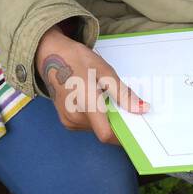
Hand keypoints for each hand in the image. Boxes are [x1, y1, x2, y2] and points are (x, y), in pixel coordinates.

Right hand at [33, 23, 147, 143]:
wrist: (50, 56)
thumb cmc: (77, 60)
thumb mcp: (105, 72)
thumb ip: (123, 94)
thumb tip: (142, 109)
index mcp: (86, 103)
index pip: (106, 134)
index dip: (123, 137)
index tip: (135, 130)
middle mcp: (75, 116)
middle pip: (103, 131)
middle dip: (115, 121)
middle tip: (118, 102)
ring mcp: (68, 120)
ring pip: (96, 129)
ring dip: (104, 119)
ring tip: (102, 97)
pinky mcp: (65, 120)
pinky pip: (86, 126)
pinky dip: (94, 118)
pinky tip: (91, 101)